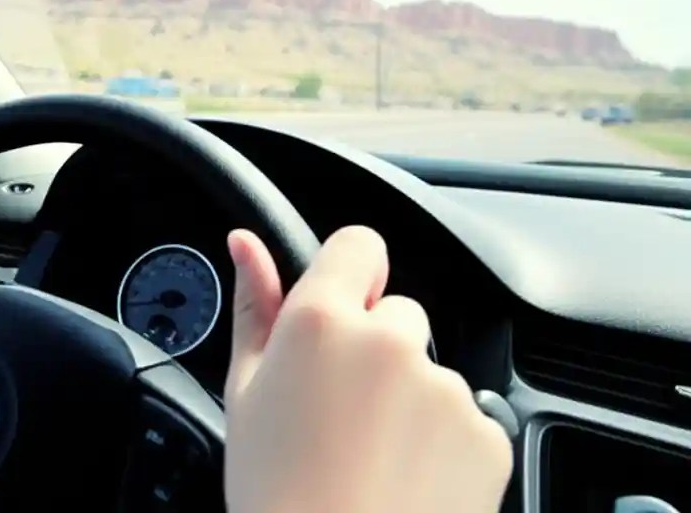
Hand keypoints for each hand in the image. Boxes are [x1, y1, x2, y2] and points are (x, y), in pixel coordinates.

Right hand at [222, 226, 511, 512]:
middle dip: (375, 347)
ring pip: (429, 369)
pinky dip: (441, 441)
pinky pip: (464, 417)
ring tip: (368, 455)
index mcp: (321, 322)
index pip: (359, 244)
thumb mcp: (245, 393)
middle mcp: (389, 341)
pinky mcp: (486, 433)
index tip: (338, 312)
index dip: (348, 275)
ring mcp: (444, 387)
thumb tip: (247, 243)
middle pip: (396, 313)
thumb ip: (254, 305)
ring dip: (408, 398)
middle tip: (339, 409)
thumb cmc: (277, 491)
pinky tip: (402, 476)